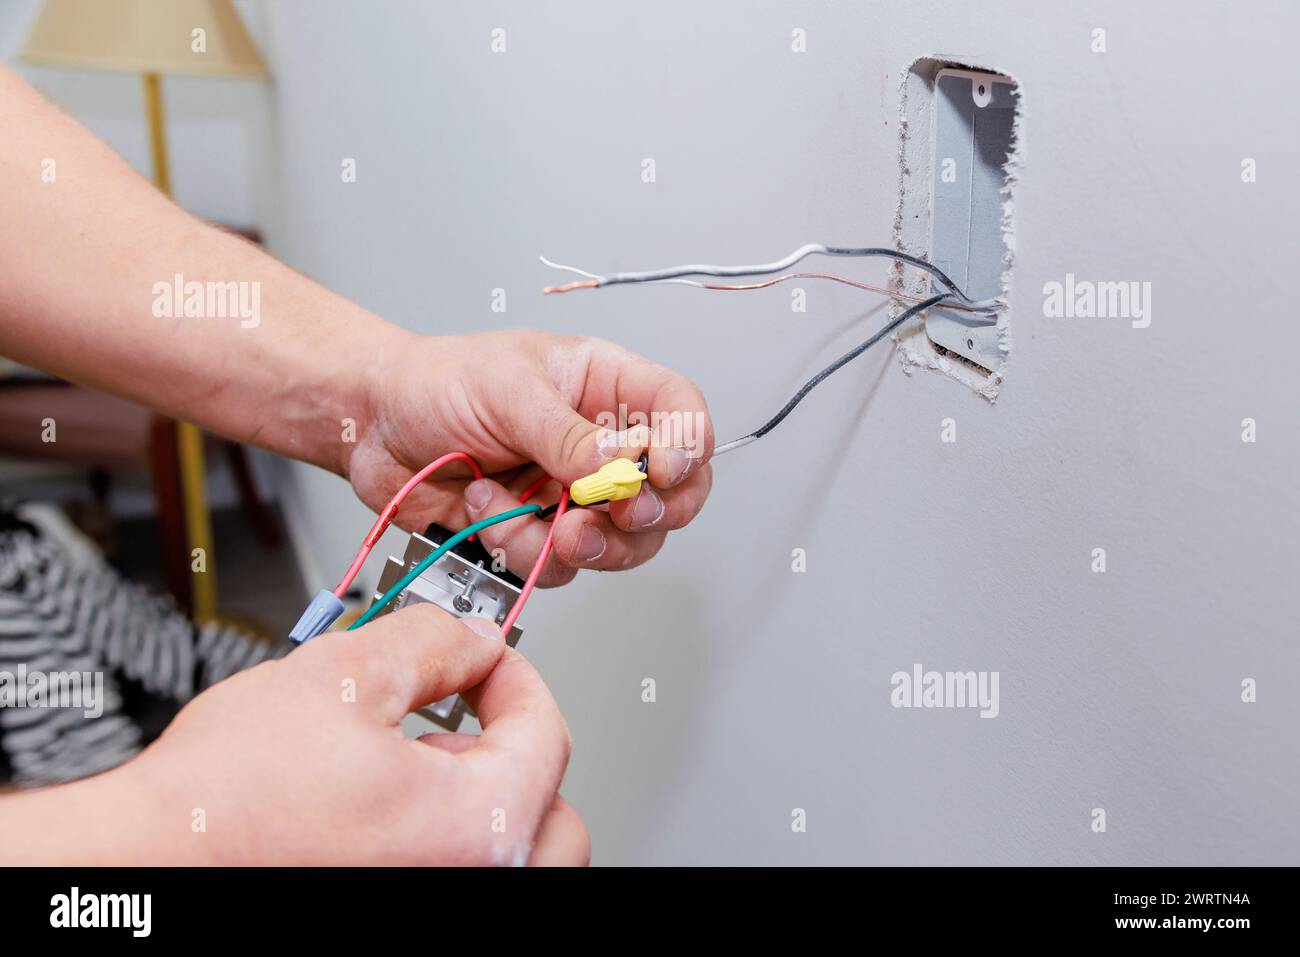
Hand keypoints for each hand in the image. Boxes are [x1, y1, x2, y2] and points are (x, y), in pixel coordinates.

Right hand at [24, 604, 586, 865]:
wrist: (143, 864)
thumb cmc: (223, 802)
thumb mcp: (339, 675)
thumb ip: (431, 643)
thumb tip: (473, 639)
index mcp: (477, 828)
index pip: (546, 736)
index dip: (515, 676)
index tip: (486, 659)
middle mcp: (472, 885)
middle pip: (550, 815)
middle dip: (511, 752)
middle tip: (461, 717)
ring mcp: (439, 908)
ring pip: (509, 855)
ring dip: (481, 801)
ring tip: (408, 764)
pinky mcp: (401, 918)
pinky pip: (459, 875)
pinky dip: (444, 840)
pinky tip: (382, 812)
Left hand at [346, 330, 713, 584]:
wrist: (372, 429)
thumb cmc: (437, 383)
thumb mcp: (508, 391)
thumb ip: (568, 435)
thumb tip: (619, 468)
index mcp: (607, 388)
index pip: (682, 415)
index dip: (687, 448)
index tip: (658, 472)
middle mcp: (601, 446)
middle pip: (673, 495)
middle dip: (644, 515)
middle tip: (612, 514)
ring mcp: (573, 496)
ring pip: (623, 545)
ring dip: (580, 542)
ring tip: (538, 520)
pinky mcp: (537, 536)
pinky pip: (560, 567)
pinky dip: (522, 549)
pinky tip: (485, 509)